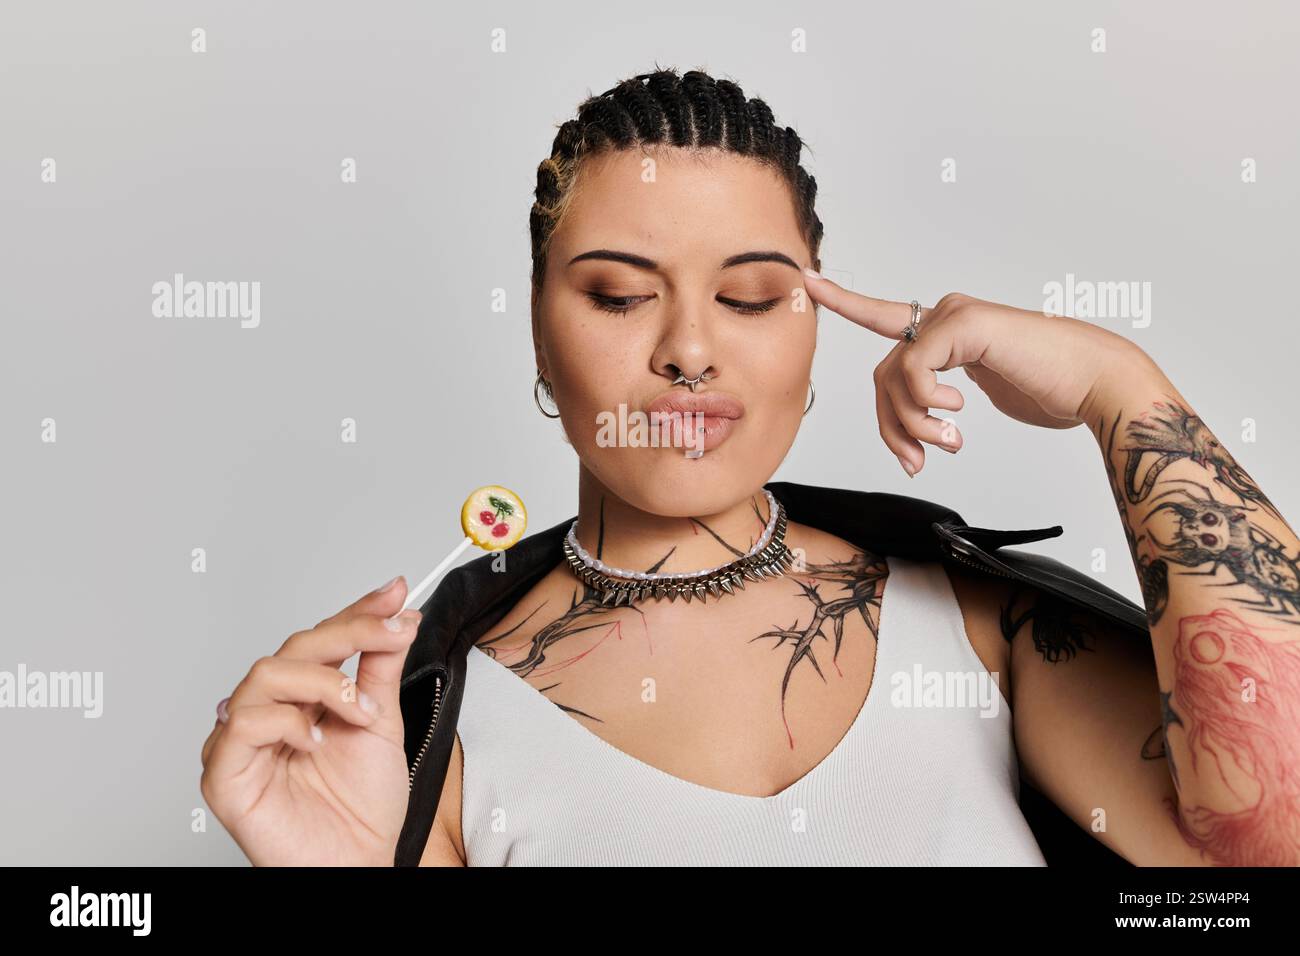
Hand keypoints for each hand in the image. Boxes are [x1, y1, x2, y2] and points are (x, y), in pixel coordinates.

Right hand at [200, 577, 420, 865]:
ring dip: (326, 683)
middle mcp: (269, 712)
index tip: (396, 591)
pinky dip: (288, 722)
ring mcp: (243, 742)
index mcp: (303, 699)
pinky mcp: (223, 774)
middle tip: (393, 633)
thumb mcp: (383, 723)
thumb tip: (397, 615)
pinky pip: (242, 724)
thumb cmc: (362, 808)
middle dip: (350, 633)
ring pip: (265, 675)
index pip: (322, 640)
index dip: (357, 610)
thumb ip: (381, 668)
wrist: (358, 864)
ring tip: (361, 713)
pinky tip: (318, 740)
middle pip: (294, 648)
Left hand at [802, 275, 1155, 475]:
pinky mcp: (963, 325)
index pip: (884, 316)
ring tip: (948, 442)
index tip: (809, 282)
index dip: (846, 302)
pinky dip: (925, 401)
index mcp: (949, 331)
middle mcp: (946, 316)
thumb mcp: (974, 401)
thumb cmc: (1047, 391)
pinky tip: (957, 412)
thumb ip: (932, 404)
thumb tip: (906, 434)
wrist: (1094, 383)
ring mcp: (954, 315)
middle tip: (915, 462)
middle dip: (892, 426)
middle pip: (884, 374)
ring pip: (893, 376)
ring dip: (912, 423)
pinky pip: (912, 369)